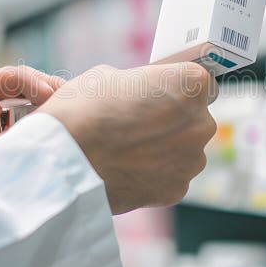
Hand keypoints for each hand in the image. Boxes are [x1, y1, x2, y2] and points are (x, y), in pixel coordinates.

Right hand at [0, 60, 63, 184]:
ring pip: (2, 76)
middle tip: (67, 94)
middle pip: (23, 86)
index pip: (35, 104)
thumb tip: (65, 135)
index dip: (55, 101)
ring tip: (44, 92)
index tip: (78, 106)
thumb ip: (24, 145)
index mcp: (3, 129)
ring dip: (24, 78)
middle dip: (46, 86)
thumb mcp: (0, 164)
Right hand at [42, 63, 216, 214]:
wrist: (64, 161)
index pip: (198, 83)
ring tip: (127, 150)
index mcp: (191, 86)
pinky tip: (127, 170)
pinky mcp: (176, 190)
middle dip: (172, 121)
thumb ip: (139, 85)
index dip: (174, 89)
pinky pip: (171, 177)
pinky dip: (154, 175)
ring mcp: (192, 160)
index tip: (156, 95)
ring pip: (185, 151)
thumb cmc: (84, 109)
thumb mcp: (110, 76)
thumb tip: (140, 95)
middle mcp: (201, 123)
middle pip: (195, 119)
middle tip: (137, 124)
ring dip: (165, 150)